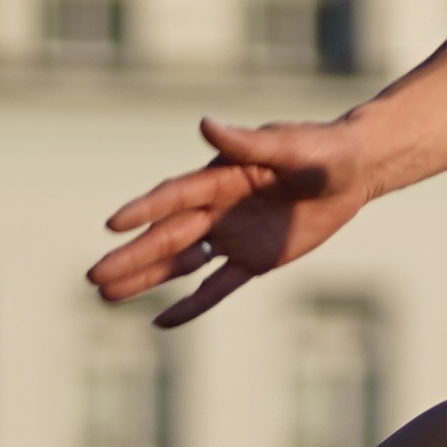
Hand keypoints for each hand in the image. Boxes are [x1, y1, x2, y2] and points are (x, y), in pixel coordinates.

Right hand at [91, 114, 379, 328]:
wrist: (352, 171)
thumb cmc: (320, 149)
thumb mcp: (288, 147)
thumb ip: (248, 143)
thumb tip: (206, 125)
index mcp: (220, 178)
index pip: (174, 196)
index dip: (145, 209)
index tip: (112, 224)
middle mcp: (217, 208)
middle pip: (167, 237)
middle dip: (131, 257)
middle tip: (93, 277)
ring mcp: (232, 236)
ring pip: (181, 264)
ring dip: (146, 279)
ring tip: (105, 296)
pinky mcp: (254, 260)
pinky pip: (218, 287)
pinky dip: (193, 305)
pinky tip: (161, 321)